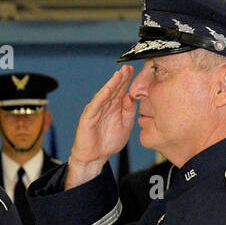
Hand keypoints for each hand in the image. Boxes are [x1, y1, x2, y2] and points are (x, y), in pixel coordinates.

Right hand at [65, 64, 136, 188]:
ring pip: (105, 94)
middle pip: (114, 88)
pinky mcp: (88, 117)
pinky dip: (102, 96)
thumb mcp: (126, 125)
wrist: (95, 157)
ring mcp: (96, 110)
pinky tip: (108, 89)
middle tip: (129, 67)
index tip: (136, 70)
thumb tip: (131, 97)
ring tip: (119, 74)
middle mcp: (105, 106)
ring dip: (112, 83)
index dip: (128, 80)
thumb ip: (129, 111)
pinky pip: (96, 105)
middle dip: (121, 77)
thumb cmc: (109, 142)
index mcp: (115, 107)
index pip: (122, 90)